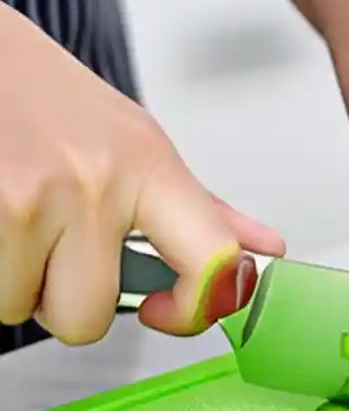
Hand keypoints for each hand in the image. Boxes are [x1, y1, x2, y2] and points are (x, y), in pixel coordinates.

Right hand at [0, 5, 284, 343]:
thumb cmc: (40, 92)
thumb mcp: (131, 140)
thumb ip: (197, 207)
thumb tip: (262, 251)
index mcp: (148, 166)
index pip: (212, 260)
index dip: (196, 310)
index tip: (167, 310)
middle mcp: (95, 183)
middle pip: (89, 317)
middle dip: (65, 298)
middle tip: (57, 251)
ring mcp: (30, 199)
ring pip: (23, 308)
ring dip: (17, 281)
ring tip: (17, 223)